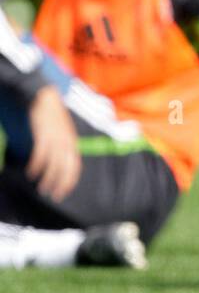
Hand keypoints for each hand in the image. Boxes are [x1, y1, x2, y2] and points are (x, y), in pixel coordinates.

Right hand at [26, 85, 80, 201]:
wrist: (45, 97)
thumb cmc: (52, 116)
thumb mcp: (62, 132)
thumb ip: (64, 146)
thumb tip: (61, 162)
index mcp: (72, 142)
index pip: (75, 167)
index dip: (69, 182)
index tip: (62, 193)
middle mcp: (66, 142)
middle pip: (66, 169)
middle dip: (60, 184)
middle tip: (52, 196)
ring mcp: (56, 138)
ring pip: (54, 164)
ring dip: (48, 178)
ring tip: (41, 188)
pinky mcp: (44, 134)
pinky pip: (41, 154)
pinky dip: (36, 165)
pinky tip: (31, 173)